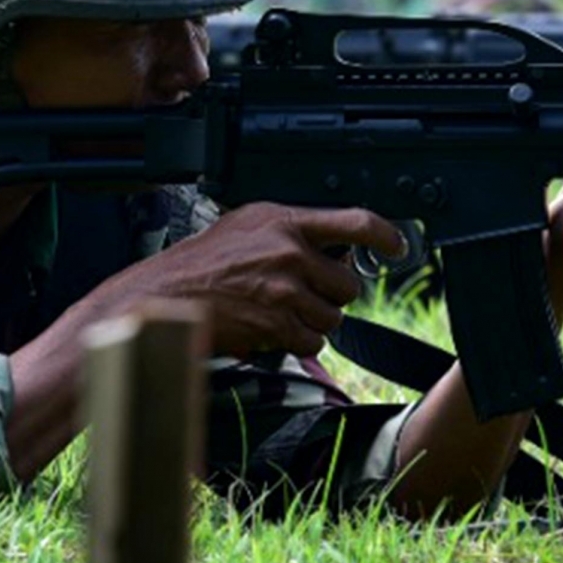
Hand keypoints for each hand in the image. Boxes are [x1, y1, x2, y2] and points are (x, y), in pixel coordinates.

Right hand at [96, 203, 404, 358]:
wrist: (165, 297)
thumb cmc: (201, 263)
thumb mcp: (246, 225)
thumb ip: (290, 230)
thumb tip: (331, 242)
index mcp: (284, 220)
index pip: (355, 221)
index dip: (385, 235)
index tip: (397, 245)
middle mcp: (289, 251)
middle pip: (347, 283)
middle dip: (330, 295)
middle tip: (301, 294)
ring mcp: (284, 289)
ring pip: (333, 317)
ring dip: (313, 322)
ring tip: (280, 312)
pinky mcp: (277, 323)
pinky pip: (313, 341)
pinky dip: (298, 343)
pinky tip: (272, 330)